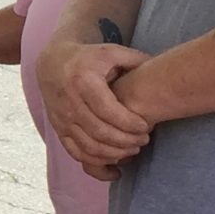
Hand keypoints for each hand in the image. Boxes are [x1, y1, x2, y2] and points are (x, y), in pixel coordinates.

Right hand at [37, 39, 152, 176]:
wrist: (52, 64)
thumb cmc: (88, 58)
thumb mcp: (110, 52)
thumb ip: (135, 60)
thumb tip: (162, 69)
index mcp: (83, 81)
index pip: (107, 110)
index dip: (128, 123)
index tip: (146, 127)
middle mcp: (69, 102)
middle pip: (99, 132)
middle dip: (125, 141)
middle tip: (144, 140)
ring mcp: (62, 118)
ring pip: (88, 146)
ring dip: (114, 153)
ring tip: (133, 150)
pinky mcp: (58, 129)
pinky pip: (76, 152)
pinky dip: (96, 161)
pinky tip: (115, 161)